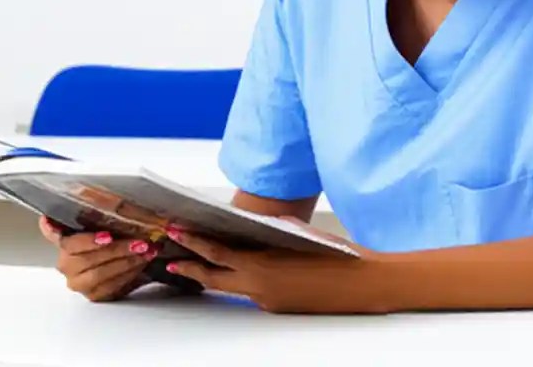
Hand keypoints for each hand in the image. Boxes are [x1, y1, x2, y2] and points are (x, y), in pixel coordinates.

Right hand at [39, 216, 157, 301]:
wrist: (110, 258)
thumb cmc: (104, 236)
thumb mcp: (99, 221)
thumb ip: (94, 214)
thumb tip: (102, 204)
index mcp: (63, 243)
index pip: (68, 242)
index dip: (87, 240)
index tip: (107, 236)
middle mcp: (66, 265)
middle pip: (87, 260)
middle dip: (117, 251)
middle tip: (139, 243)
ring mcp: (78, 282)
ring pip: (99, 275)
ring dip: (126, 263)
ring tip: (145, 253)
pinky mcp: (93, 295)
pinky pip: (110, 288)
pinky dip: (129, 275)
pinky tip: (141, 264)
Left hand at [163, 221, 389, 313]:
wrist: (361, 283)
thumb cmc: (334, 254)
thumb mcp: (297, 233)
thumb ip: (269, 230)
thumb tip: (251, 225)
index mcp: (261, 264)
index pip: (216, 253)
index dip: (193, 243)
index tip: (176, 233)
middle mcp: (259, 287)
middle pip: (213, 278)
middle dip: (189, 268)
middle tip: (171, 259)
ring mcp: (267, 301)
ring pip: (232, 287)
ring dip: (215, 276)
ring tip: (198, 266)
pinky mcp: (277, 309)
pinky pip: (253, 294)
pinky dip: (244, 282)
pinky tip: (246, 272)